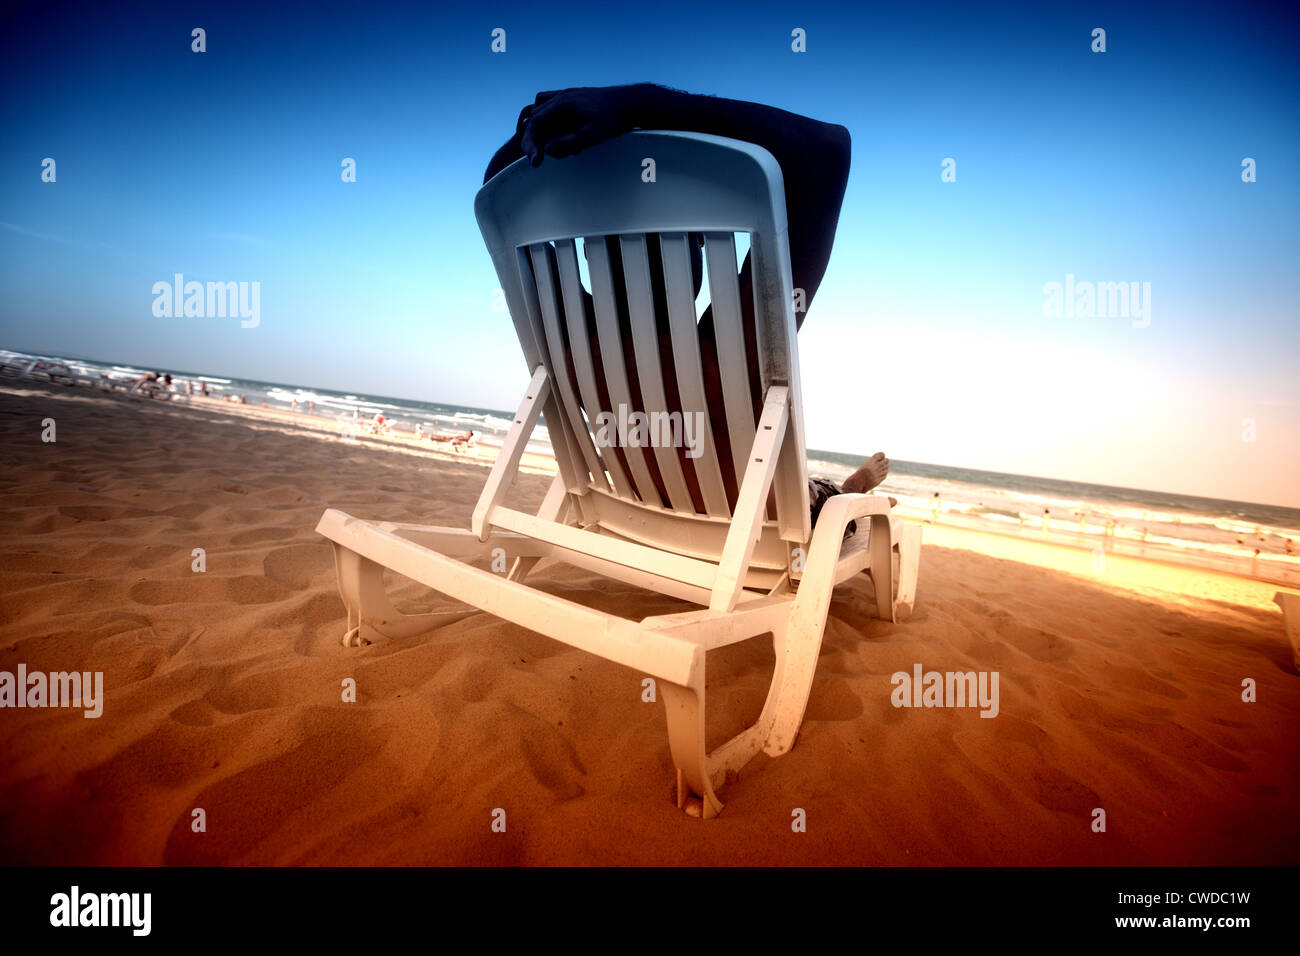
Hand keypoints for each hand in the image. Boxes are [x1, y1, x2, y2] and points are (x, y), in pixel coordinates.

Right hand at [519, 84, 656, 166]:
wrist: (634, 102)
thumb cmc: (615, 117)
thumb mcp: (592, 136)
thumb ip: (568, 143)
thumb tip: (548, 149)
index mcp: (563, 103)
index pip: (535, 123)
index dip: (531, 143)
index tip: (535, 161)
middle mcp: (563, 97)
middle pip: (536, 118)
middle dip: (535, 140)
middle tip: (538, 160)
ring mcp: (569, 97)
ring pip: (543, 112)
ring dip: (543, 131)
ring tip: (554, 149)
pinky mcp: (577, 100)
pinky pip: (555, 110)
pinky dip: (553, 124)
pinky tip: (564, 138)